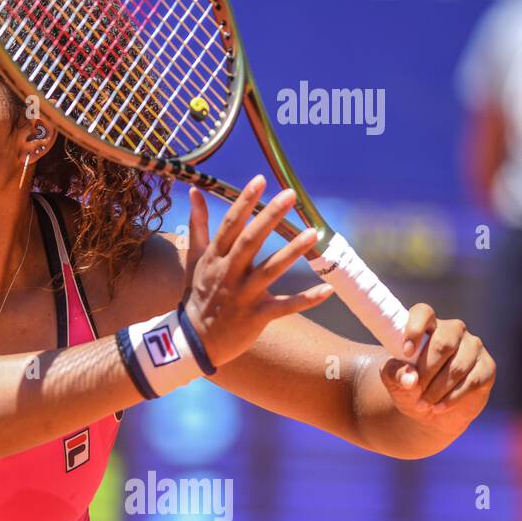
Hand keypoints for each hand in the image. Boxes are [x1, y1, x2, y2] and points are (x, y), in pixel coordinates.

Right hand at [181, 177, 333, 366]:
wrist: (194, 341)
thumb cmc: (197, 295)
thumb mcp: (194, 259)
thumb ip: (198, 224)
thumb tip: (194, 191)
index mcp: (215, 258)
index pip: (230, 225)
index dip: (244, 202)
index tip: (260, 180)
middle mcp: (228, 274)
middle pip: (250, 241)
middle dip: (270, 217)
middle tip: (291, 195)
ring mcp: (242, 296)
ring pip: (269, 271)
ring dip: (291, 252)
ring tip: (313, 233)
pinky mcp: (256, 317)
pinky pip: (284, 307)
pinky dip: (306, 300)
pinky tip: (327, 290)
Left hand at [380, 305, 494, 435]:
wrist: (429, 409)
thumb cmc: (408, 386)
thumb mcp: (393, 380)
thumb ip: (395, 374)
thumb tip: (410, 378)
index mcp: (427, 325)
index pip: (423, 312)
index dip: (414, 329)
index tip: (406, 352)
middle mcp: (453, 330)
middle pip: (442, 343)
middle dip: (426, 371)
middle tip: (414, 390)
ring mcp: (473, 347)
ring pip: (457, 367)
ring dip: (437, 389)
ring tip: (422, 404)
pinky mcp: (487, 367)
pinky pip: (472, 381)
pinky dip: (451, 398)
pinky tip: (438, 408)